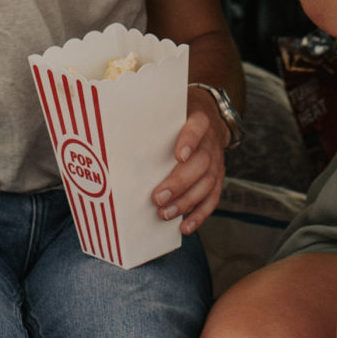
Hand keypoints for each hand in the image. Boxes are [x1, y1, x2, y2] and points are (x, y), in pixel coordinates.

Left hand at [150, 93, 228, 235]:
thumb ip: (153, 118)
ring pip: (206, 184)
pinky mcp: (217, 179)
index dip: (189, 141)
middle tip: (157, 197)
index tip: (179, 156)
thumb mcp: (169, 111)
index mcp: (198, 121)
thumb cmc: (179, 118)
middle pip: (201, 163)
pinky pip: (212, 199)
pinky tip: (185, 226)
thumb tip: (119, 130)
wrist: (208, 119)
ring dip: (186, 202)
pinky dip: (199, 215)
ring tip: (165, 213)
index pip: (197, 128)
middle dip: (179, 183)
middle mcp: (210, 143)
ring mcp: (216, 162)